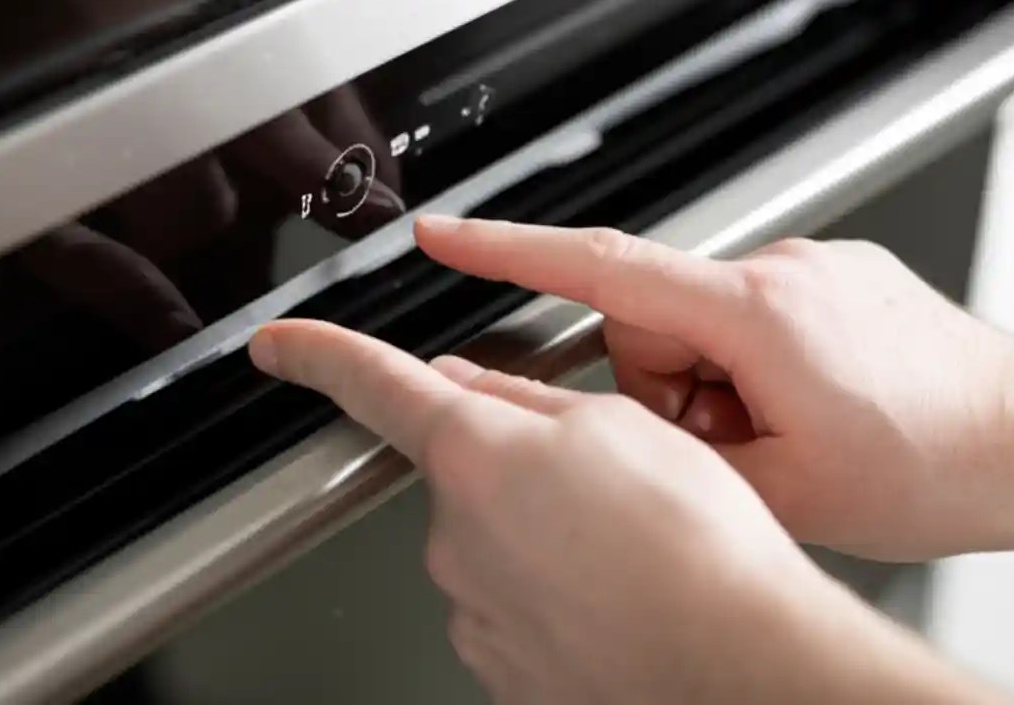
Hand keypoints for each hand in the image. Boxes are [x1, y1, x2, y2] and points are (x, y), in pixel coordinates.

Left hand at [247, 321, 995, 703]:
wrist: (733, 666)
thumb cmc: (693, 548)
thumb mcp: (618, 425)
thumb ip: (526, 403)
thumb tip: (474, 392)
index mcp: (474, 454)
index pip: (373, 385)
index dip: (319, 354)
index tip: (280, 345)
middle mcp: (454, 537)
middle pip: (463, 474)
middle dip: (514, 468)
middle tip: (602, 486)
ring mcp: (474, 611)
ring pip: (496, 545)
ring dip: (545, 537)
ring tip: (626, 550)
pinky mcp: (503, 668)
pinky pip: (516, 609)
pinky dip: (557, 596)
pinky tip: (615, 597)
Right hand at [414, 216, 1013, 561]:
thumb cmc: (937, 464)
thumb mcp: (782, 489)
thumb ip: (677, 455)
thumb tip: (617, 439)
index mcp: (754, 315)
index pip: (603, 268)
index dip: (509, 251)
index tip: (447, 238)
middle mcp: (779, 274)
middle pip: (650, 321)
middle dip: (664, 388)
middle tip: (729, 443)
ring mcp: (810, 272)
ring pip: (699, 327)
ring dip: (713, 387)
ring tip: (781, 434)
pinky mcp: (832, 282)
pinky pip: (749, 319)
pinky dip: (751, 370)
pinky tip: (809, 411)